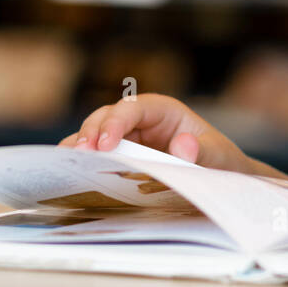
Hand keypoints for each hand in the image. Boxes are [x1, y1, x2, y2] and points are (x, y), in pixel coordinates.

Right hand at [57, 93, 249, 171]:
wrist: (221, 178)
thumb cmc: (221, 161)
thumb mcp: (218, 156)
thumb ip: (203, 151)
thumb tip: (183, 145)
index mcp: (164, 111)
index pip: (134, 108)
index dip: (117, 121)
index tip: (106, 143)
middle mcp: (141, 121)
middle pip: (107, 117)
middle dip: (92, 132)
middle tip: (81, 154)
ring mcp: (128, 139)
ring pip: (96, 134)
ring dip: (79, 146)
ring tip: (66, 163)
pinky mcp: (120, 158)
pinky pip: (96, 156)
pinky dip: (80, 162)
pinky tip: (67, 174)